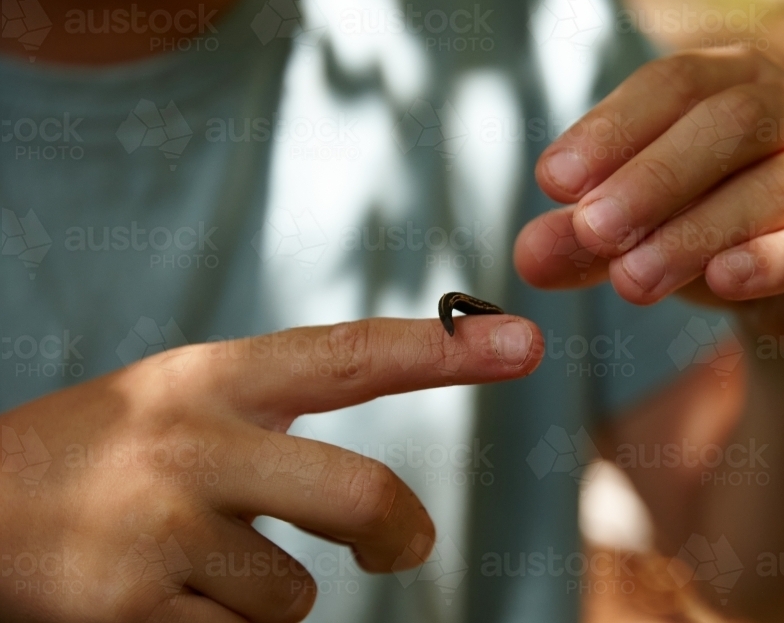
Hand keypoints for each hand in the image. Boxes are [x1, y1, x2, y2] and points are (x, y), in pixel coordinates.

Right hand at [0, 316, 541, 622]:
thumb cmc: (99, 454)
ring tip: (188, 565)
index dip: (444, 350)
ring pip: (293, 597)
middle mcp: (193, 442)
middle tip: (401, 548)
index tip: (527, 344)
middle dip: (395, 533)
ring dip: (264, 597)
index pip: (349, 355)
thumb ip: (277, 419)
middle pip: (359, 496)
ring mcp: (162, 528)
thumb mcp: (183, 402)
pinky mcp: (134, 609)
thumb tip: (386, 498)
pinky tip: (157, 600)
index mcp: (213, 378)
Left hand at [515, 49, 783, 337]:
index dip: (611, 129)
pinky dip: (770, 260)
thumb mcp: (635, 231)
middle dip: (651, 179)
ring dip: (693, 232)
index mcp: (733, 79)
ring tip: (631, 280)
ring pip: (771, 185)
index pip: (671, 84)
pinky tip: (723, 281)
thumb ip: (582, 239)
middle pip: (726, 124)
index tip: (552, 180)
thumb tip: (526, 257)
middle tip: (591, 229)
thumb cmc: (704, 232)